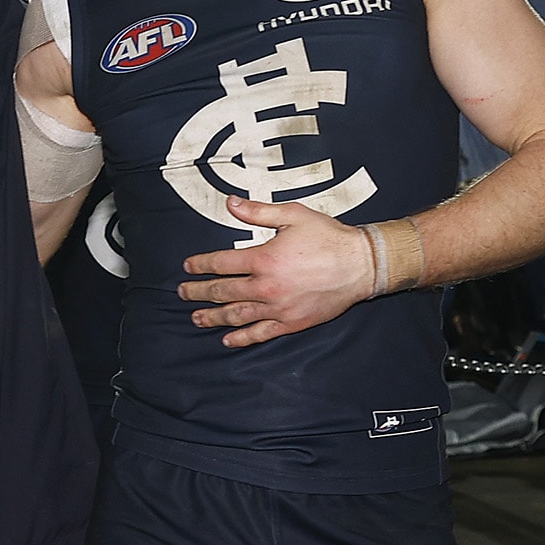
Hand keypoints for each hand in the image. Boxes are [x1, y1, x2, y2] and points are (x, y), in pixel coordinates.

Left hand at [176, 198, 373, 347]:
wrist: (361, 265)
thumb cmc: (329, 238)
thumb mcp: (293, 215)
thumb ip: (259, 211)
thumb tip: (230, 204)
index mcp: (264, 259)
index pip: (221, 263)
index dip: (200, 265)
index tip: (188, 266)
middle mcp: (267, 287)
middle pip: (222, 291)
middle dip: (198, 292)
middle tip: (183, 293)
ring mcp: (278, 308)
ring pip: (237, 315)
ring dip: (213, 317)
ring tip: (196, 318)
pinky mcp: (292, 323)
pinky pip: (261, 333)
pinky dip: (242, 338)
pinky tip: (227, 340)